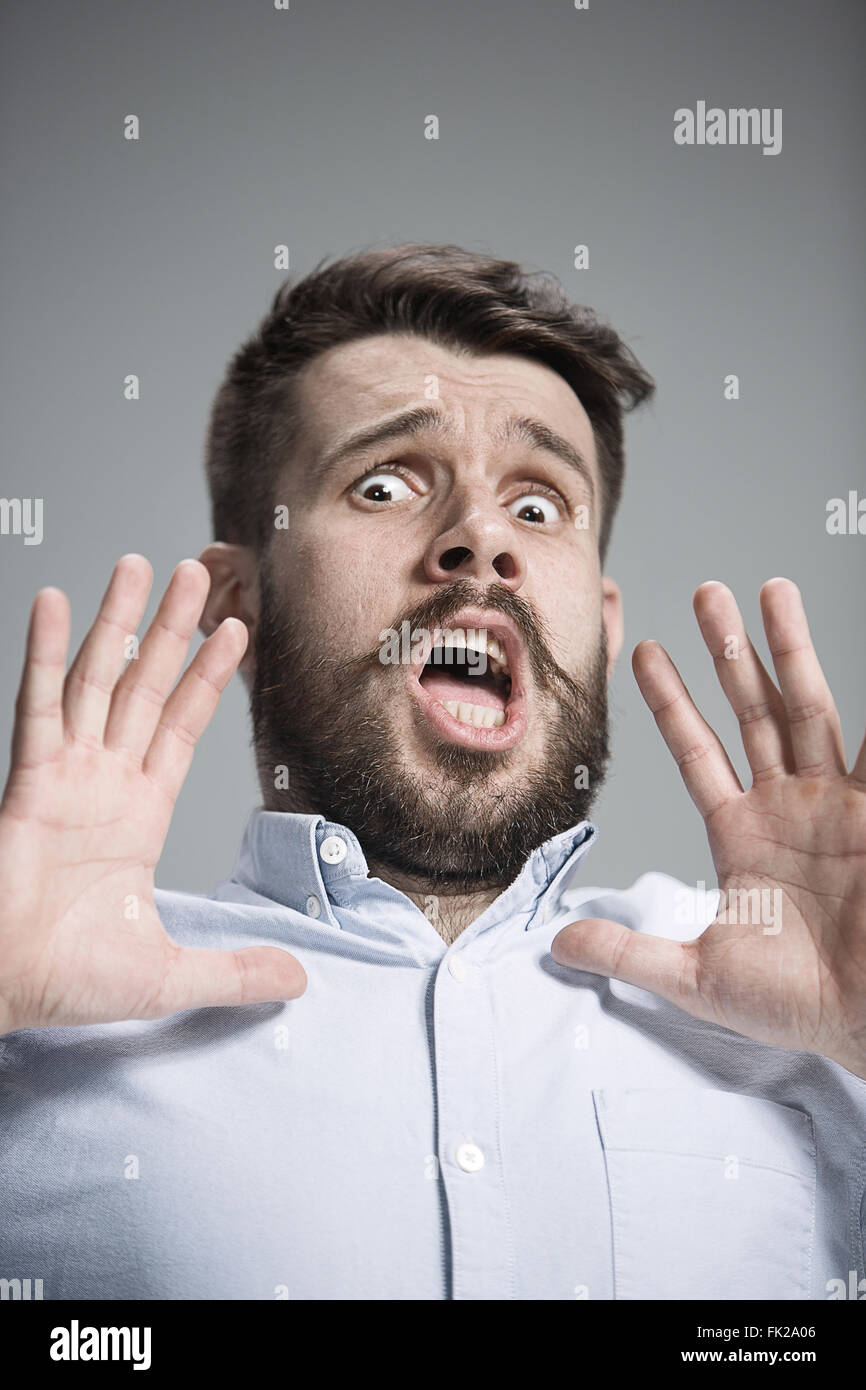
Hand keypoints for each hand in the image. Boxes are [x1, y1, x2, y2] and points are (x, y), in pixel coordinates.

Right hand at [0, 555, 305, 1034]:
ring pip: (99, 678)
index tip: (237, 630)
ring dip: (119, 621)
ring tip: (139, 566)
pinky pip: (38, 704)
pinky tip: (54, 601)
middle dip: (172, 628)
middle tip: (197, 569)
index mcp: (142, 810)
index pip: (183, 725)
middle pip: (147, 684)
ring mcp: (68, 773)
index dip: (209, 677)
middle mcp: (108, 780)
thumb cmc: (72, 979)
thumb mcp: (172, 976)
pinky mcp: (30, 779)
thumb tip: (299, 979)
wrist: (9, 988)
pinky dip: (44, 651)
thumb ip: (236, 969)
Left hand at [552, 578, 865, 1078]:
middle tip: (706, 592)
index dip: (672, 701)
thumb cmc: (793, 1003)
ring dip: (787, 649)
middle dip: (728, 652)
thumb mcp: (697, 977)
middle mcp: (786, 805)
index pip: (697, 751)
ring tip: (769, 590)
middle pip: (750, 710)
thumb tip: (557, 944)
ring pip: (805, 707)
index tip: (647, 651)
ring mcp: (834, 802)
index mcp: (741, 833)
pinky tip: (854, 661)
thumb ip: (628, 952)